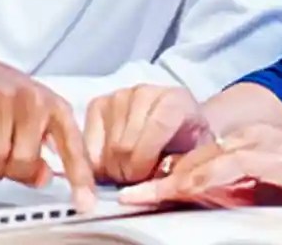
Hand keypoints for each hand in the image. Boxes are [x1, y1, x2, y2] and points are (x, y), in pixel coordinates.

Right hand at [0, 43, 96, 211]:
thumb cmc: (4, 93)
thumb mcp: (34, 118)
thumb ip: (44, 150)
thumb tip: (42, 179)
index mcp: (55, 107)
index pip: (74, 148)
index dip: (80, 178)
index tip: (85, 202)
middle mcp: (32, 101)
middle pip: (23, 164)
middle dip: (9, 172)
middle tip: (3, 158)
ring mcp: (1, 99)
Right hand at [84, 85, 215, 184]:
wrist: (177, 122)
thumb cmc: (185, 141)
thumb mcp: (193, 156)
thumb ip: (176, 168)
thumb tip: (150, 186)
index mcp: (175, 100)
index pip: (156, 127)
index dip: (145, 159)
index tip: (143, 177)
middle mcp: (145, 93)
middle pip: (125, 144)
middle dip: (128, 173)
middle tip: (136, 179)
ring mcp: (118, 97)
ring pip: (106, 149)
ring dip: (114, 169)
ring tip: (128, 168)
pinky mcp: (97, 104)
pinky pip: (88, 144)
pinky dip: (98, 161)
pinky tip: (112, 160)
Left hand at [117, 124, 281, 213]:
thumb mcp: (272, 191)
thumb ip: (239, 191)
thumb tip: (205, 201)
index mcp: (247, 144)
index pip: (195, 161)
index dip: (163, 178)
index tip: (136, 195)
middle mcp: (248, 138)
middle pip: (190, 159)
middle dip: (156, 180)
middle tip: (126, 198)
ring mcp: (260, 143)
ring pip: (201, 161)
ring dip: (168, 180)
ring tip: (139, 196)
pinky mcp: (273, 155)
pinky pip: (227, 167)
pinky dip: (200, 179)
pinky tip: (181, 189)